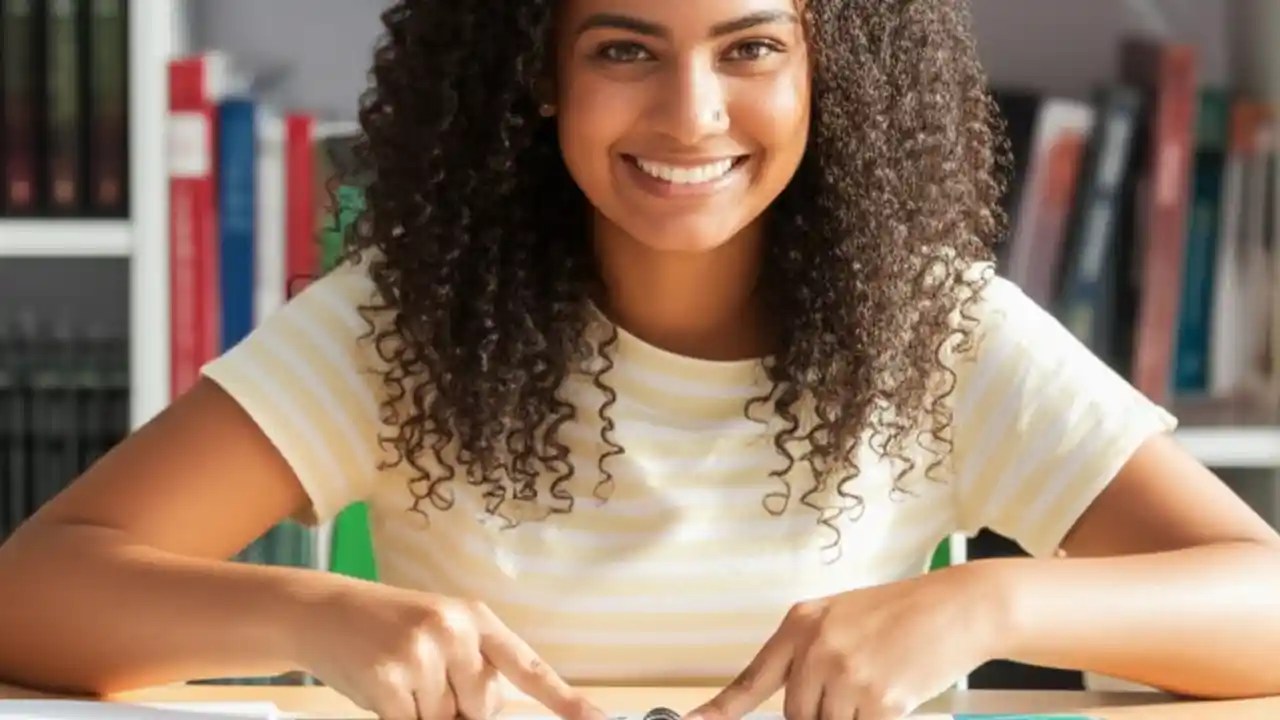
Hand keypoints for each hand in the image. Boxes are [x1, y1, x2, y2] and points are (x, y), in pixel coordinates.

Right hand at [293, 576, 605, 719]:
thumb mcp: (439, 632)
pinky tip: (381, 689)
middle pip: (482, 707)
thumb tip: (489, 715)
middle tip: (422, 678)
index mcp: (475, 617)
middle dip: (457, 709)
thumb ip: (473, 667)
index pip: (527, 665)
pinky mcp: (390, 679)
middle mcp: (454, 629)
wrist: (322, 611)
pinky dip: (399, 718)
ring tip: (397, 676)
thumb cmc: (387, 628)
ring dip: (423, 713)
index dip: (565, 699)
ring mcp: (422, 652)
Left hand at [685, 565, 1005, 719]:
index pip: (752, 679)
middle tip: (855, 687)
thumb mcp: (844, 618)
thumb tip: (797, 703)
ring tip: (882, 679)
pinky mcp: (878, 700)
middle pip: (796, 715)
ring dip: (852, 717)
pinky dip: (880, 719)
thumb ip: (811, 653)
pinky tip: (899, 689)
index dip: (718, 711)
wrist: (960, 606)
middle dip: (821, 715)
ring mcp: (845, 674)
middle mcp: (815, 647)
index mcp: (802, 623)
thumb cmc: (904, 614)